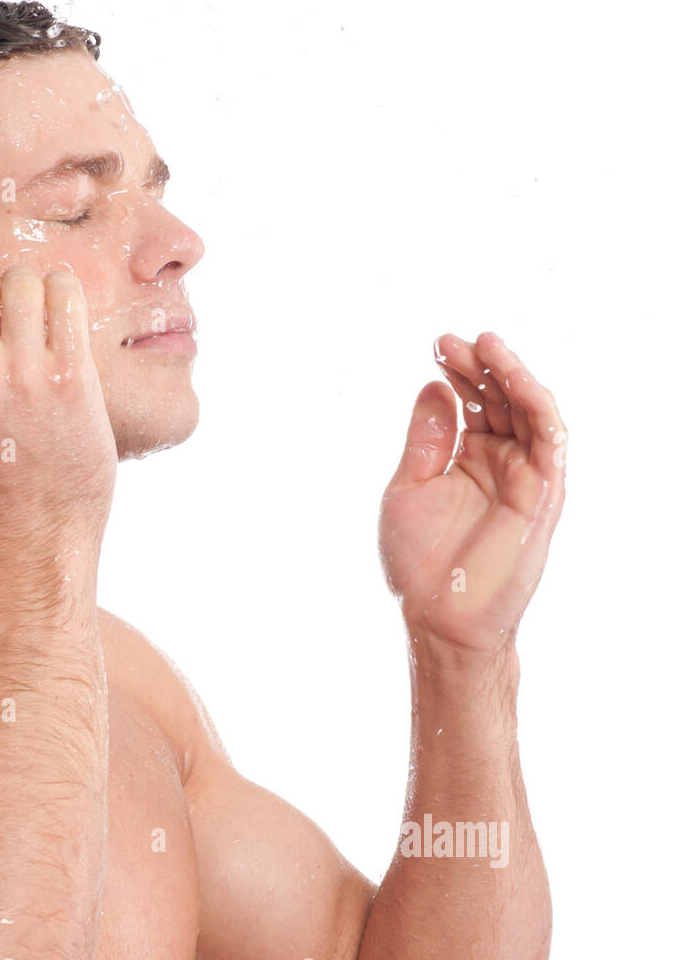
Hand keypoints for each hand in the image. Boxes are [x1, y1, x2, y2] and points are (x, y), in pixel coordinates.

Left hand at [379, 331, 566, 656]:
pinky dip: (535, 405)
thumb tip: (434, 385)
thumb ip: (426, 437)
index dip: (458, 372)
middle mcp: (501, 461)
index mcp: (469, 459)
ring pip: (528, 410)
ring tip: (486, 346)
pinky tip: (514, 380)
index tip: (437, 347)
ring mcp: (524, 475)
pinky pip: (549, 439)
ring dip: (510, 375)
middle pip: (499, 398)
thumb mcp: (409, 486)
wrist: (440, 616)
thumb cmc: (421, 562)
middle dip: (479, 366)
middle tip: (452, 342)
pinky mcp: (543, 492)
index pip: (471, 402)